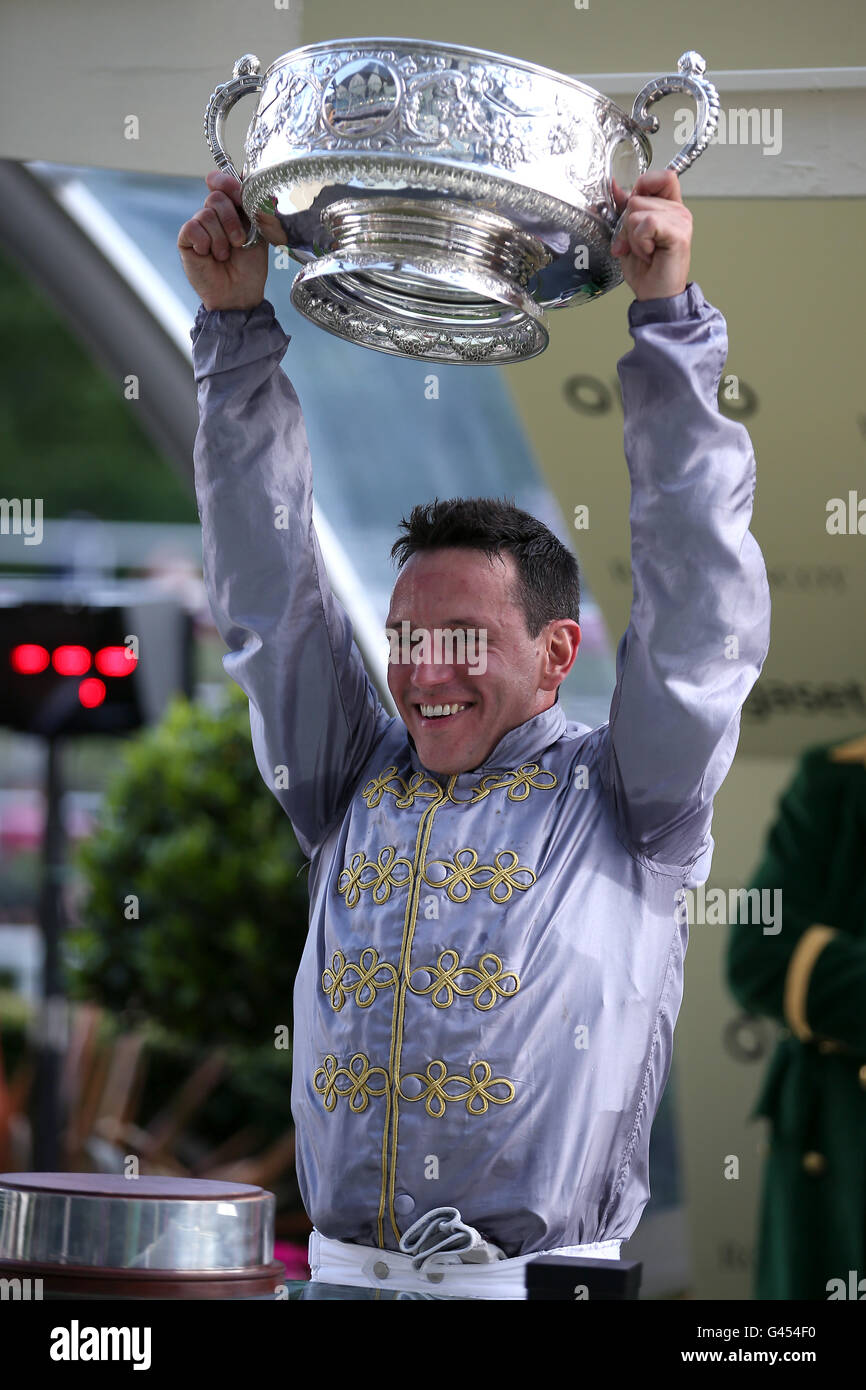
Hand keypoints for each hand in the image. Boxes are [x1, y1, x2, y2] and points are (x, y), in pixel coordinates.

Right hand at [177, 171, 284, 311]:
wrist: (240, 293)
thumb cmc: (250, 266)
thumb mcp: (257, 231)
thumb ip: (250, 204)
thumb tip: (245, 173)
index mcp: (231, 208)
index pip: (221, 181)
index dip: (227, 182)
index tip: (239, 195)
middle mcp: (213, 214)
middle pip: (215, 197)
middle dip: (231, 220)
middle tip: (239, 241)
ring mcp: (198, 226)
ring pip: (205, 214)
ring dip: (221, 238)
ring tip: (225, 254)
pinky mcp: (186, 240)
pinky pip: (192, 228)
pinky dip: (205, 242)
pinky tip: (210, 255)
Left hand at [609, 169, 691, 301]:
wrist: (654, 296)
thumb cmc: (646, 271)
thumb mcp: (628, 234)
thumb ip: (624, 209)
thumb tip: (614, 186)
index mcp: (669, 208)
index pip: (661, 176)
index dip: (642, 185)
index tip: (632, 210)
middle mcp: (678, 211)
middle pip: (637, 197)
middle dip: (627, 225)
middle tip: (637, 245)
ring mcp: (681, 221)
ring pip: (637, 211)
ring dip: (633, 236)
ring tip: (644, 251)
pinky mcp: (679, 234)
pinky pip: (647, 223)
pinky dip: (640, 241)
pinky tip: (649, 253)